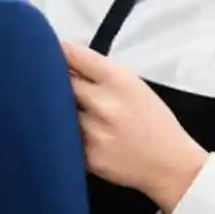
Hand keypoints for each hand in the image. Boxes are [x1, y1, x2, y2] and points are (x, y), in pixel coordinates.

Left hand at [62, 41, 208, 213]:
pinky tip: (68, 133)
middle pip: (60, 82)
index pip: (75, 56)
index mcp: (119, 80)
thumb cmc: (152, 119)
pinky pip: (64, 137)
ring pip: (58, 111)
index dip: (57, 52)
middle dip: (53, 80)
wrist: (171, 164)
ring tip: (57, 109)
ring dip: (55, 108)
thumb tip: (64, 63)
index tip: (43, 49)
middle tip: (45, 80)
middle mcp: (105, 104)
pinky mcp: (87, 156)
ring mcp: (94, 132)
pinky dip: (62, 132)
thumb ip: (101, 73)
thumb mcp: (134, 86)